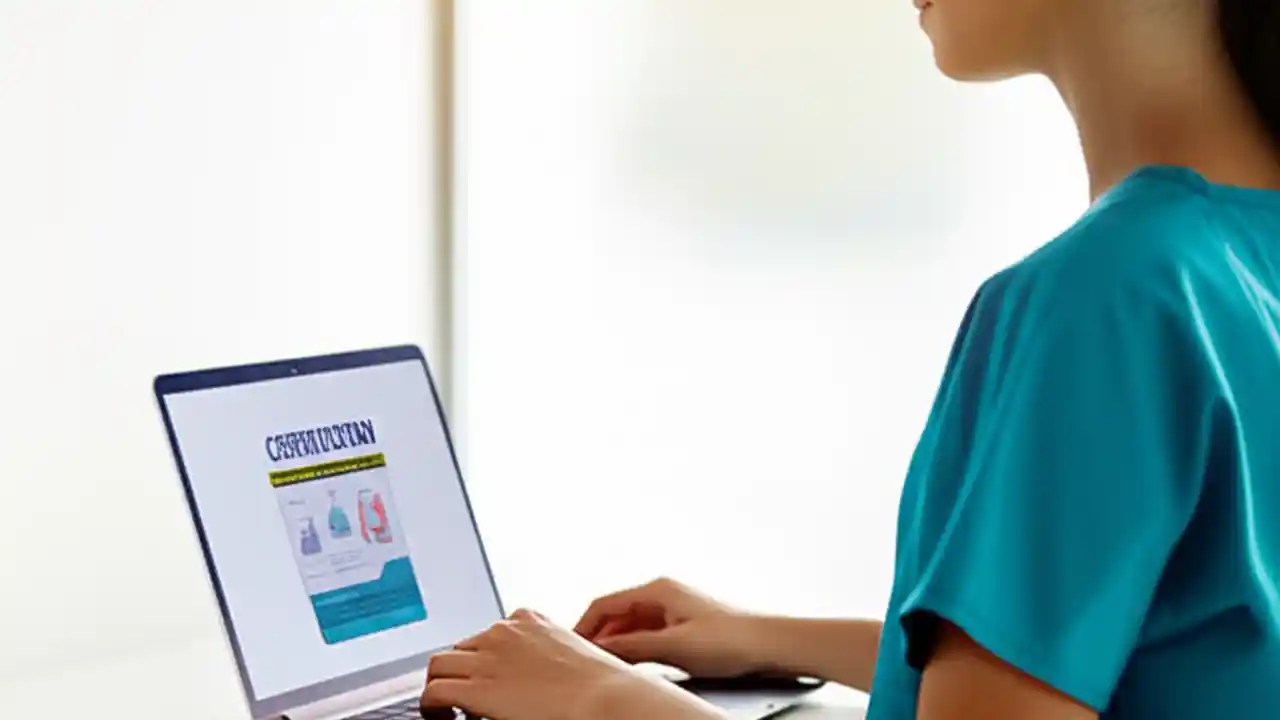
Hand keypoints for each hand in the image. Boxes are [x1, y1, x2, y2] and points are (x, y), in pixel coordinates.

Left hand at [421, 609, 721, 719]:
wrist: (606, 700)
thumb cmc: (602, 686)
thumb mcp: (575, 655)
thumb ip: (550, 655)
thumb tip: (542, 677)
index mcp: (529, 620)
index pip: (492, 632)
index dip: (486, 657)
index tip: (488, 674)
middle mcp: (504, 632)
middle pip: (462, 646)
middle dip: (462, 668)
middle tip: (465, 694)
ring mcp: (488, 657)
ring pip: (440, 664)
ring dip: (440, 683)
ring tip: (446, 706)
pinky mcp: (477, 687)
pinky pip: (434, 691)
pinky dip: (431, 705)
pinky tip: (441, 717)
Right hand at [575, 578, 762, 677]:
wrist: (769, 644)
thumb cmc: (729, 639)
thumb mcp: (673, 646)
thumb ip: (634, 646)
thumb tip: (602, 648)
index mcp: (658, 589)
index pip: (605, 603)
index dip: (584, 625)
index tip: (569, 644)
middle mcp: (664, 593)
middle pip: (617, 613)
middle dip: (598, 635)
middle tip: (581, 657)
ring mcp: (674, 609)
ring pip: (632, 624)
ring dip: (617, 642)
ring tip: (603, 663)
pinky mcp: (684, 624)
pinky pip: (648, 633)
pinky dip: (635, 646)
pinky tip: (631, 663)